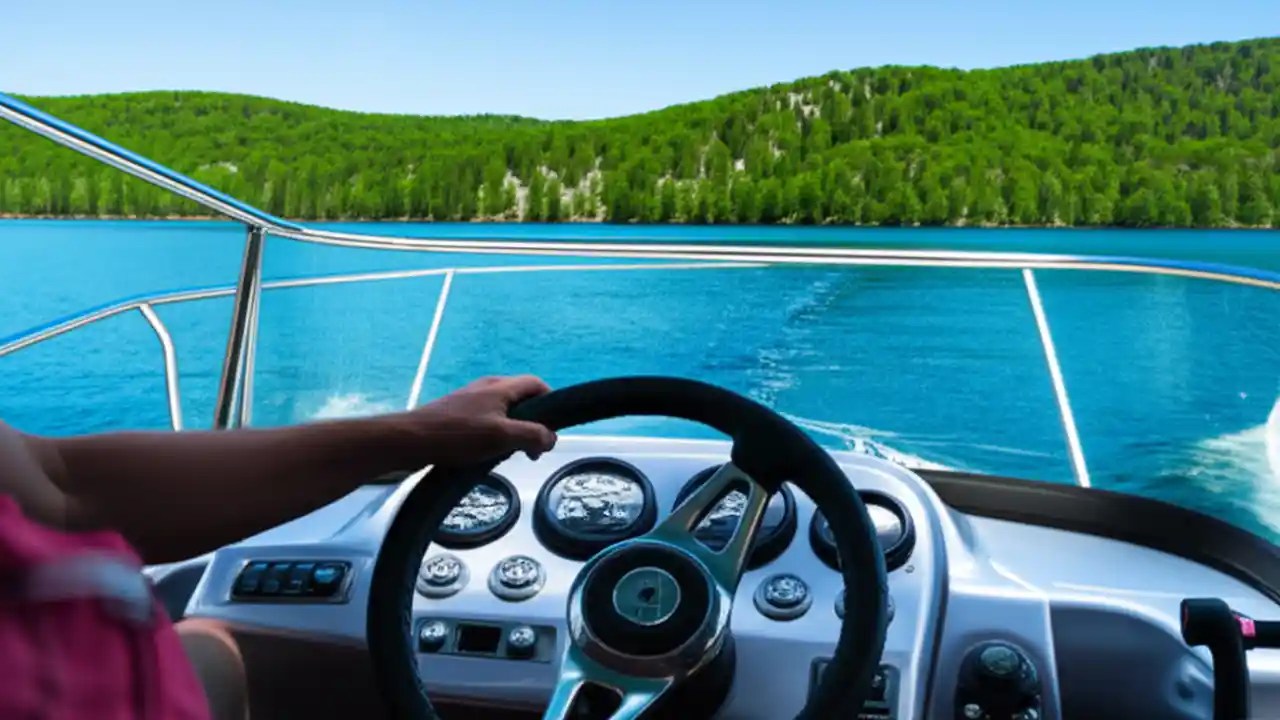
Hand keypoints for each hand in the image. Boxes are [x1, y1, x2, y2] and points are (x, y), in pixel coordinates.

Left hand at [406, 375, 556, 467]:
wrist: (411, 440)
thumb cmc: (458, 436)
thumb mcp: (501, 437)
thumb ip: (532, 435)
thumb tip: (551, 438)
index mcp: (500, 387)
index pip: (537, 384)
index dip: (551, 402)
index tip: (553, 428)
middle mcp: (487, 387)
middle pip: (522, 398)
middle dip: (533, 421)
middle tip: (534, 448)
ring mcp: (470, 398)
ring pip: (504, 410)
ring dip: (514, 429)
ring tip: (511, 453)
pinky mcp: (458, 412)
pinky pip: (487, 418)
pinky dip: (496, 432)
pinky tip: (488, 452)